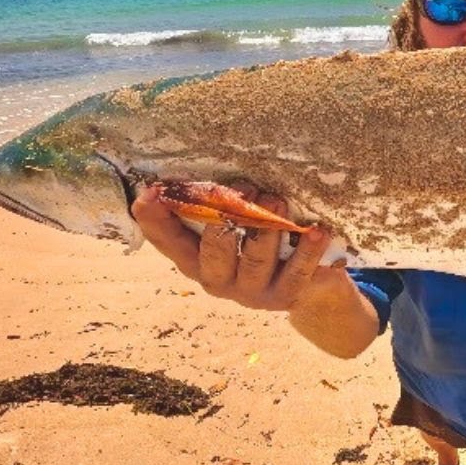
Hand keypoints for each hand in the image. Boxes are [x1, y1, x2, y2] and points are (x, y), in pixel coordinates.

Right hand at [131, 182, 338, 310]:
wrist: (311, 287)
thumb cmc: (263, 241)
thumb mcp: (236, 224)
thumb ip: (216, 204)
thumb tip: (194, 167)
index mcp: (197, 261)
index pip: (169, 242)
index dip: (155, 221)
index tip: (148, 194)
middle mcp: (219, 280)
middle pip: (212, 253)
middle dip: (225, 218)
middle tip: (243, 188)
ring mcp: (253, 293)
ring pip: (255, 261)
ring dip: (265, 229)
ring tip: (276, 200)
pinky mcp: (286, 297)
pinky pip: (297, 272)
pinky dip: (307, 251)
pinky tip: (317, 231)